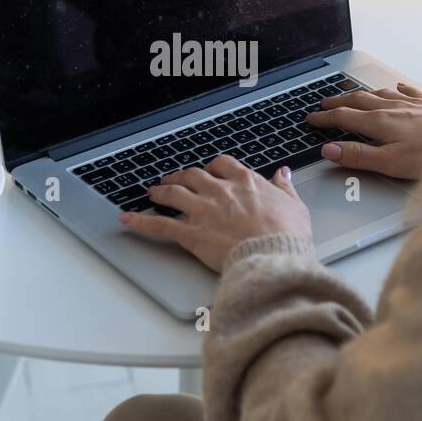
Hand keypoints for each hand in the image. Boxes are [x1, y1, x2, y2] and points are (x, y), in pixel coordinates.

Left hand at [119, 155, 311, 272]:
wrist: (273, 256)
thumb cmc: (286, 236)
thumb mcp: (295, 206)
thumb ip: (285, 188)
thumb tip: (283, 175)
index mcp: (245, 182)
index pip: (222, 164)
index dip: (212, 168)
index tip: (209, 171)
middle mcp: (219, 190)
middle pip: (193, 176)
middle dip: (181, 177)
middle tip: (174, 180)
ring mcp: (202, 210)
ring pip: (173, 193)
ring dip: (160, 191)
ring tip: (152, 192)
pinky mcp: (190, 233)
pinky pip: (159, 224)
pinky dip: (140, 221)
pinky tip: (127, 218)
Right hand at [306, 82, 421, 179]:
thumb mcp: (389, 163)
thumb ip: (358, 155)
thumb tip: (329, 149)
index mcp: (380, 122)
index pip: (343, 117)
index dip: (324, 119)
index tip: (311, 119)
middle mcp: (394, 108)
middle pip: (358, 100)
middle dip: (338, 101)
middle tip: (323, 103)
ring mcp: (413, 105)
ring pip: (380, 93)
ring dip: (362, 94)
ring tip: (352, 94)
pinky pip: (408, 92)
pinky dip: (397, 89)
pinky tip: (396, 87)